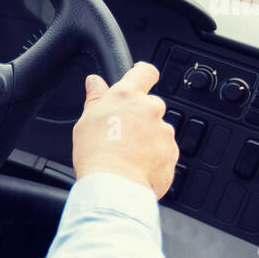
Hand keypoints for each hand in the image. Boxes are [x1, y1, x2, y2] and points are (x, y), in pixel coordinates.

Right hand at [71, 62, 178, 198]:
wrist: (113, 186)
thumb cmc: (97, 153)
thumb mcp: (87, 120)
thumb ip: (95, 98)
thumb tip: (95, 82)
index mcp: (128, 96)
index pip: (145, 71)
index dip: (142, 74)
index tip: (138, 78)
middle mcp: (151, 109)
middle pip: (150, 105)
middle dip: (139, 116)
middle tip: (121, 132)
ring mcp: (164, 131)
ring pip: (157, 130)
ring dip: (146, 138)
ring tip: (127, 154)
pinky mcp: (172, 153)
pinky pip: (163, 150)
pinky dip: (153, 156)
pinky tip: (135, 166)